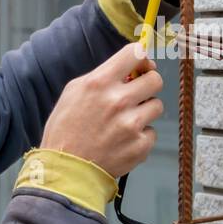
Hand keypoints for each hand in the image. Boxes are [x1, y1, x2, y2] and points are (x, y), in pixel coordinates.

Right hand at [40, 43, 164, 178]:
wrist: (66, 170)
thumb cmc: (66, 130)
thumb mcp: (74, 93)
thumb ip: (102, 77)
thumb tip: (131, 70)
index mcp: (99, 83)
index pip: (135, 53)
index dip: (141, 58)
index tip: (140, 65)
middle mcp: (118, 101)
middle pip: (155, 79)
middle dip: (148, 84)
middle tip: (138, 93)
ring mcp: (132, 125)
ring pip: (156, 106)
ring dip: (144, 111)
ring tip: (125, 121)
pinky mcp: (140, 146)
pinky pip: (152, 132)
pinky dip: (140, 136)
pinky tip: (123, 141)